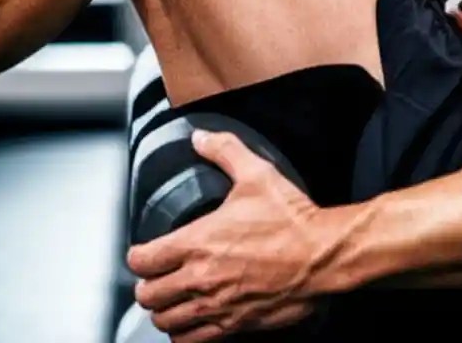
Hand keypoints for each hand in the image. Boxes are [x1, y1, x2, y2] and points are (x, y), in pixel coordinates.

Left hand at [126, 130, 326, 341]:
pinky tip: (191, 322)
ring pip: (166, 321)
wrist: (324, 256)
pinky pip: (193, 340)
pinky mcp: (236, 325)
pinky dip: (186, 334)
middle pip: (148, 296)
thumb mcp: (256, 174)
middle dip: (147, 286)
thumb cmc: (292, 220)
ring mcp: (217, 306)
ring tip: (169, 301)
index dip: (137, 256)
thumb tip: (200, 138)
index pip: (141, 260)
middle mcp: (200, 278)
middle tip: (155, 279)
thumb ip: (224, 151)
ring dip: (164, 311)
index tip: (144, 253)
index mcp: (196, 242)